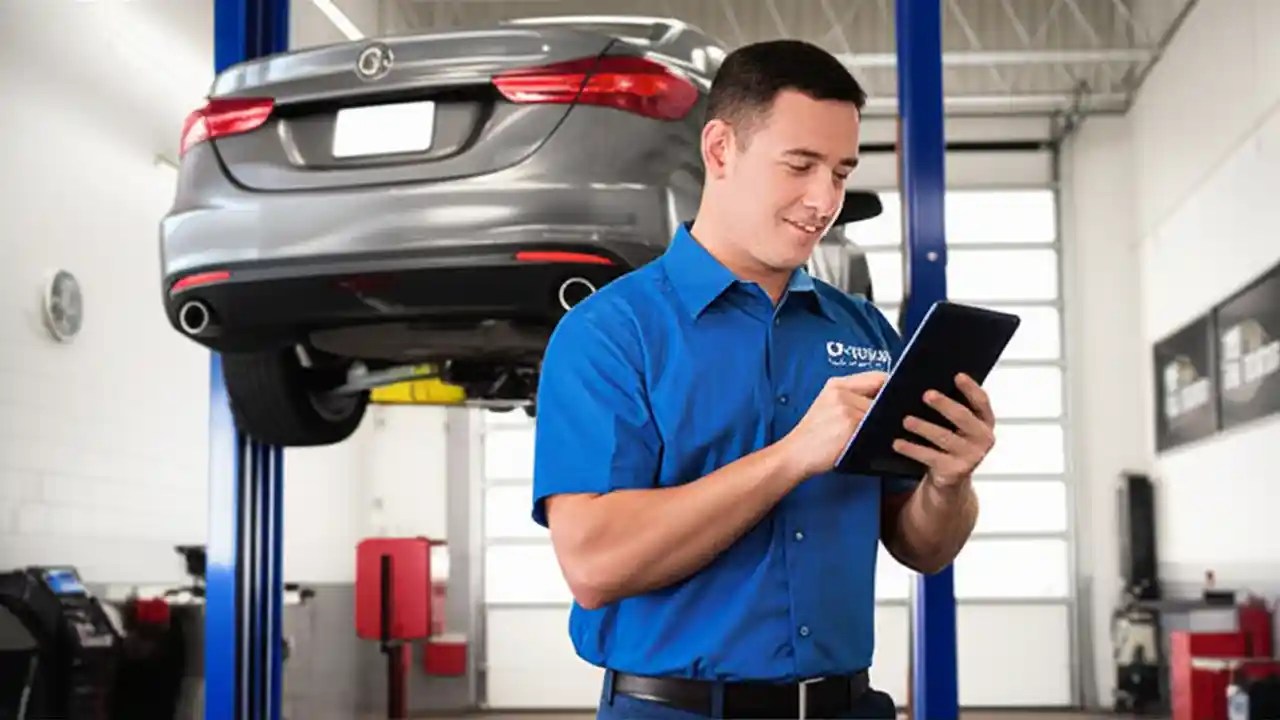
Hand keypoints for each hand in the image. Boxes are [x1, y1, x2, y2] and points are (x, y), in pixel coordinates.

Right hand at [781, 372, 887, 477]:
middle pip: (882, 393)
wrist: (796, 453)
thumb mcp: (828, 406)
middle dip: (886, 407)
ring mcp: (845, 407)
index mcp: (836, 385)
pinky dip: (877, 434)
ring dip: (882, 423)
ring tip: (869, 434)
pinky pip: (876, 427)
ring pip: (880, 412)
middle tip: (882, 420)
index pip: (877, 377)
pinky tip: (867, 441)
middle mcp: (841, 392)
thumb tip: (886, 397)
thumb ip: (853, 397)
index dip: (889, 388)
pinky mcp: (850, 424)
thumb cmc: (814, 434)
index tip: (895, 399)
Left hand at [893, 373, 995, 487]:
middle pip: (963, 417)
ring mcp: (970, 457)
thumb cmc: (949, 444)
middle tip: (926, 395)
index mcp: (984, 421)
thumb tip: (927, 383)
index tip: (957, 375)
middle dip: (944, 405)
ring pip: (944, 437)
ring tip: (906, 420)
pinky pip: (930, 457)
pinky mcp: (954, 471)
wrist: (949, 480)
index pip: (981, 401)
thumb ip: (950, 405)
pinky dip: (913, 449)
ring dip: (924, 427)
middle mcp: (982, 438)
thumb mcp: (955, 425)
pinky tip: (898, 443)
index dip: (971, 388)